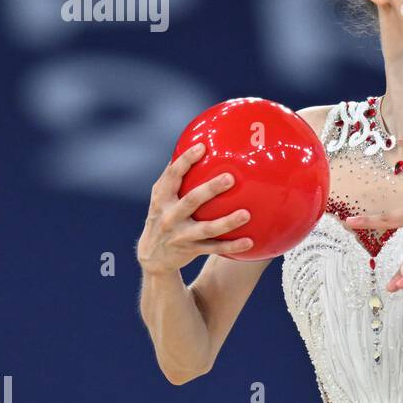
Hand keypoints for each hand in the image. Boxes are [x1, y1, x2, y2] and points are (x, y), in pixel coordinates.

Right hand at [136, 142, 254, 274]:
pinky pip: (214, 249)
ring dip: (227, 222)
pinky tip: (250, 241)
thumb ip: (174, 177)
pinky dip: (232, 246)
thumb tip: (194, 145)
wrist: (152, 257)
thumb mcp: (161, 198)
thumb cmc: (163, 216)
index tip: (202, 147)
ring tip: (246, 214)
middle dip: (210, 189)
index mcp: (161, 198)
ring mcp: (180, 235)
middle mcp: (169, 216)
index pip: (172, 176)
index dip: (186, 161)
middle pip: (191, 201)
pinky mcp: (191, 251)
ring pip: (206, 229)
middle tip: (230, 178)